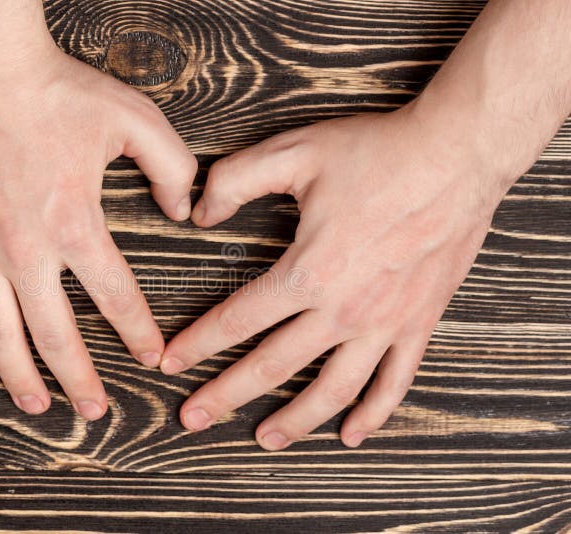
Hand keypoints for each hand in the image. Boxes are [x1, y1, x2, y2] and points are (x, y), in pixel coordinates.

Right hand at [0, 2, 196, 418]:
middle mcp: (27, 248)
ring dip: (20, 374)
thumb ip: (174, 168)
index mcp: (76, 224)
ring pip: (0, 330)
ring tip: (37, 405)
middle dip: (79, 378)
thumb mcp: (135, 120)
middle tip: (95, 411)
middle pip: (55, 333)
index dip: (138, 333)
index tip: (153, 358)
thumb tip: (185, 209)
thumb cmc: (57, 90)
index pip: (116, 297)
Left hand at [160, 106, 504, 448]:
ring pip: (332, 389)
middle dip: (226, 395)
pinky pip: (394, 381)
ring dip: (294, 420)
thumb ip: (234, 181)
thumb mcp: (293, 153)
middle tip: (193, 418)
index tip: (170, 363)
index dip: (198, 342)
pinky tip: (351, 434)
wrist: (458, 154)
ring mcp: (385, 323)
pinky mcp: (419, 323)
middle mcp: (344, 310)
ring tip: (265, 440)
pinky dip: (373, 413)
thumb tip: (199, 215)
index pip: (238, 318)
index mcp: (308, 272)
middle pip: (273, 366)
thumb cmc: (377, 152)